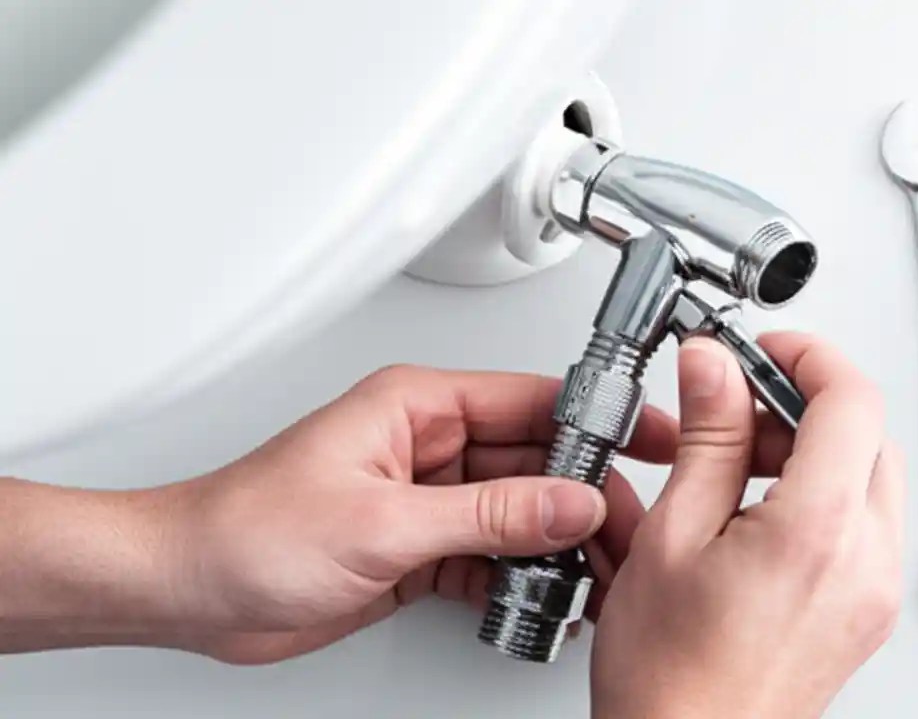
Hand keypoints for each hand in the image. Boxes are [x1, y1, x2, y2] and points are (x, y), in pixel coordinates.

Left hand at [148, 365, 676, 662]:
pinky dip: (520, 578)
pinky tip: (544, 598)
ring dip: (557, 544)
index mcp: (417, 407)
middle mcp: (428, 446)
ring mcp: (427, 498)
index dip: (597, 422)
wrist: (189, 590)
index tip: (646, 443)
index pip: (532, 400)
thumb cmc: (247, 530)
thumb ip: (489, 514)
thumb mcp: (385, 522)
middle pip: (536, 462)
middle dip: (585, 498)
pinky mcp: (419, 547)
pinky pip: (492, 554)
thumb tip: (568, 502)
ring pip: (520, 512)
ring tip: (596, 575)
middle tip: (626, 535)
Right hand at [590, 334, 904, 718]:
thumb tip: (715, 366)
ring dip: (816, 447)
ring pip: (872, 475)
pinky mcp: (869, 609)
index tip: (762, 351)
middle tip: (737, 406)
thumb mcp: (671, 535)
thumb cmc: (670, 677)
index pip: (851, 399)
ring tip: (739, 464)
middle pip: (869, 433)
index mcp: (817, 532)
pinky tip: (760, 509)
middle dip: (805, 402)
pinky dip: (823, 493)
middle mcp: (866, 560)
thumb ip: (706, 439)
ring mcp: (876, 589)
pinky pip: (866, 522)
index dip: (806, 355)